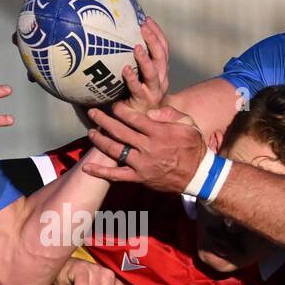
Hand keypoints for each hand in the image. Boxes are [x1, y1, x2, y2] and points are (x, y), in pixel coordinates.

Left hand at [81, 101, 206, 193]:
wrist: (198, 175)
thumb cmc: (192, 146)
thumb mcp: (188, 124)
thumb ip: (169, 113)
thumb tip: (150, 110)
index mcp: (159, 132)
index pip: (134, 117)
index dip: (120, 110)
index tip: (114, 105)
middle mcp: (148, 147)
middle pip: (120, 131)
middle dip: (104, 120)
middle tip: (92, 112)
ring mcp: (142, 164)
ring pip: (115, 150)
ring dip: (100, 140)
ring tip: (90, 132)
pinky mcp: (139, 178)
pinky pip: (117, 175)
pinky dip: (101, 172)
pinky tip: (87, 167)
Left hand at [123, 17, 169, 112]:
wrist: (141, 124)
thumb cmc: (135, 98)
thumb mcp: (137, 77)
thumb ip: (132, 63)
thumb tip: (115, 41)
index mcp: (160, 71)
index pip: (163, 48)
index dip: (157, 33)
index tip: (147, 19)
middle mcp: (160, 80)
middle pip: (161, 56)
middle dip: (153, 40)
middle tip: (143, 27)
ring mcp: (153, 91)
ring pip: (153, 72)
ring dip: (145, 59)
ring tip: (136, 47)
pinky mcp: (143, 102)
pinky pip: (138, 89)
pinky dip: (132, 79)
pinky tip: (125, 70)